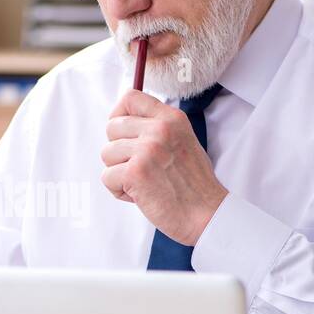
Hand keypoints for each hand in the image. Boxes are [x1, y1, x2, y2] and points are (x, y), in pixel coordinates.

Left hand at [101, 89, 228, 245]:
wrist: (207, 215)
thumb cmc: (194, 185)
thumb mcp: (183, 142)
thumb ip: (158, 129)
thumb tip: (123, 122)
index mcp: (172, 118)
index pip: (130, 98)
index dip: (119, 115)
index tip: (124, 133)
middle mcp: (159, 129)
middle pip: (112, 127)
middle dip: (119, 150)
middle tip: (140, 168)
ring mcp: (147, 149)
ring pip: (107, 153)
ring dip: (119, 172)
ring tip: (144, 183)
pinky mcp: (135, 172)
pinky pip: (107, 177)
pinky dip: (119, 191)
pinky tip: (141, 195)